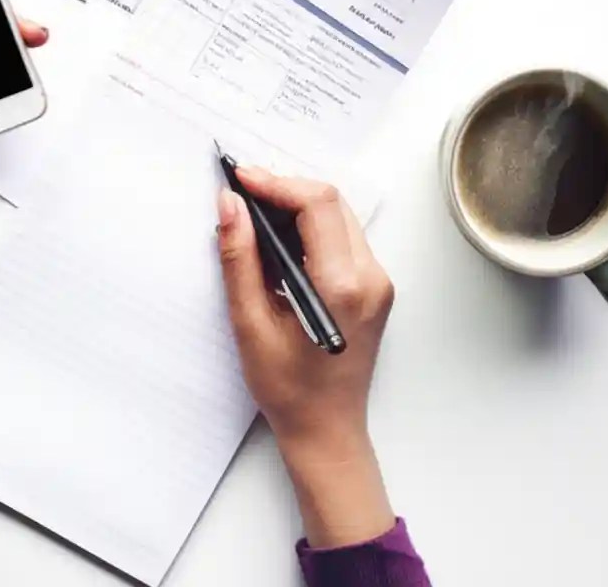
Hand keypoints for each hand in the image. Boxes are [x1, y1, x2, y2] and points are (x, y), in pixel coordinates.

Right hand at [216, 167, 396, 546]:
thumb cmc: (288, 390)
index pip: (317, 205)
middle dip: (284, 189)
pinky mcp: (374, 286)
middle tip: (240, 192)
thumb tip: (229, 206)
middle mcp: (371, 277)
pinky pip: (343, 238)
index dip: (276, 183)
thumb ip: (240, 259)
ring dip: (297, 207)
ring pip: (339, 217)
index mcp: (343, 286)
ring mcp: (378, 281)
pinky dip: (310, 228)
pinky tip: (278, 240)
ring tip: (253, 214)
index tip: (239, 178)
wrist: (326, 430)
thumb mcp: (251, 324)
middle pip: (331, 203)